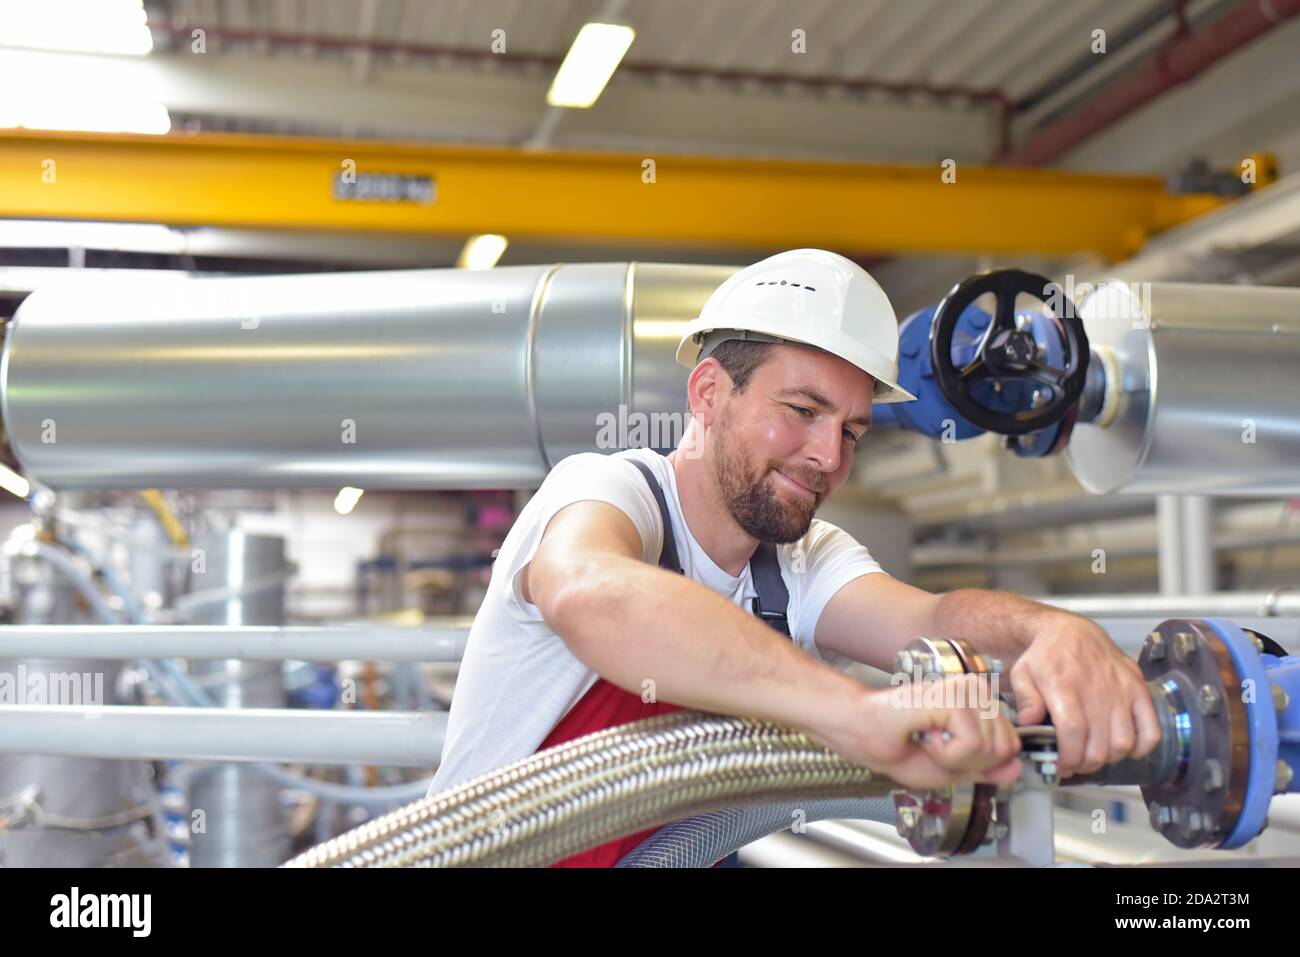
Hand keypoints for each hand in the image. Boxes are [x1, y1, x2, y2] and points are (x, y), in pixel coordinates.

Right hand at [813, 681, 1021, 789]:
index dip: (981, 764)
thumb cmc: (893, 743)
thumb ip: (985, 768)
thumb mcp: (950, 768)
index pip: (1011, 745)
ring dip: (955, 758)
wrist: (859, 730)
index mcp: (976, 703)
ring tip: (929, 739)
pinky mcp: (952, 696)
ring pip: (991, 748)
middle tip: (936, 747)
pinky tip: (925, 735)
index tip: (946, 752)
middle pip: (1006, 748)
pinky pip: (972, 744)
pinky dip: (946, 754)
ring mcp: (964, 690)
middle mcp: (975, 690)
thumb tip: (1016, 768)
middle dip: (971, 762)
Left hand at [1008, 612, 1160, 777]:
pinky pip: (1151, 728)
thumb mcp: (1022, 674)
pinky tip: (1126, 747)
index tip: (1062, 766)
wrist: (1071, 631)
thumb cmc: (1045, 656)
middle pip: (1099, 744)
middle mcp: (1096, 687)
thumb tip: (1029, 723)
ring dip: (1110, 758)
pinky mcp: (1138, 687)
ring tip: (1095, 755)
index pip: (1073, 732)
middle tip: (1076, 764)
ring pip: (1124, 742)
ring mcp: (1121, 688)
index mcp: (1064, 684)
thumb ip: (1025, 700)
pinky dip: (1142, 747)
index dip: (1069, 757)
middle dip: (1085, 763)